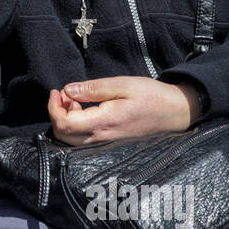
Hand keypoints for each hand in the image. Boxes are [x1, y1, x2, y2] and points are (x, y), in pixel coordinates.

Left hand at [47, 76, 198, 144]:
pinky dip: (76, 125)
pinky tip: (85, 109)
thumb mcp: (123, 84)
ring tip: (75, 100)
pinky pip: (83, 140)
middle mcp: (102, 138)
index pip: (64, 124)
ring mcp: (106, 143)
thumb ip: (93, 89)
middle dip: (57, 114)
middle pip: (63, 136)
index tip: (57, 91)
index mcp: (104, 122)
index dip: (53, 108)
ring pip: (72, 140)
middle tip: (64, 95)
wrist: (175, 112)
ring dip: (66, 120)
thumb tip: (67, 90)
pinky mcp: (110, 143)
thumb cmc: (152, 96)